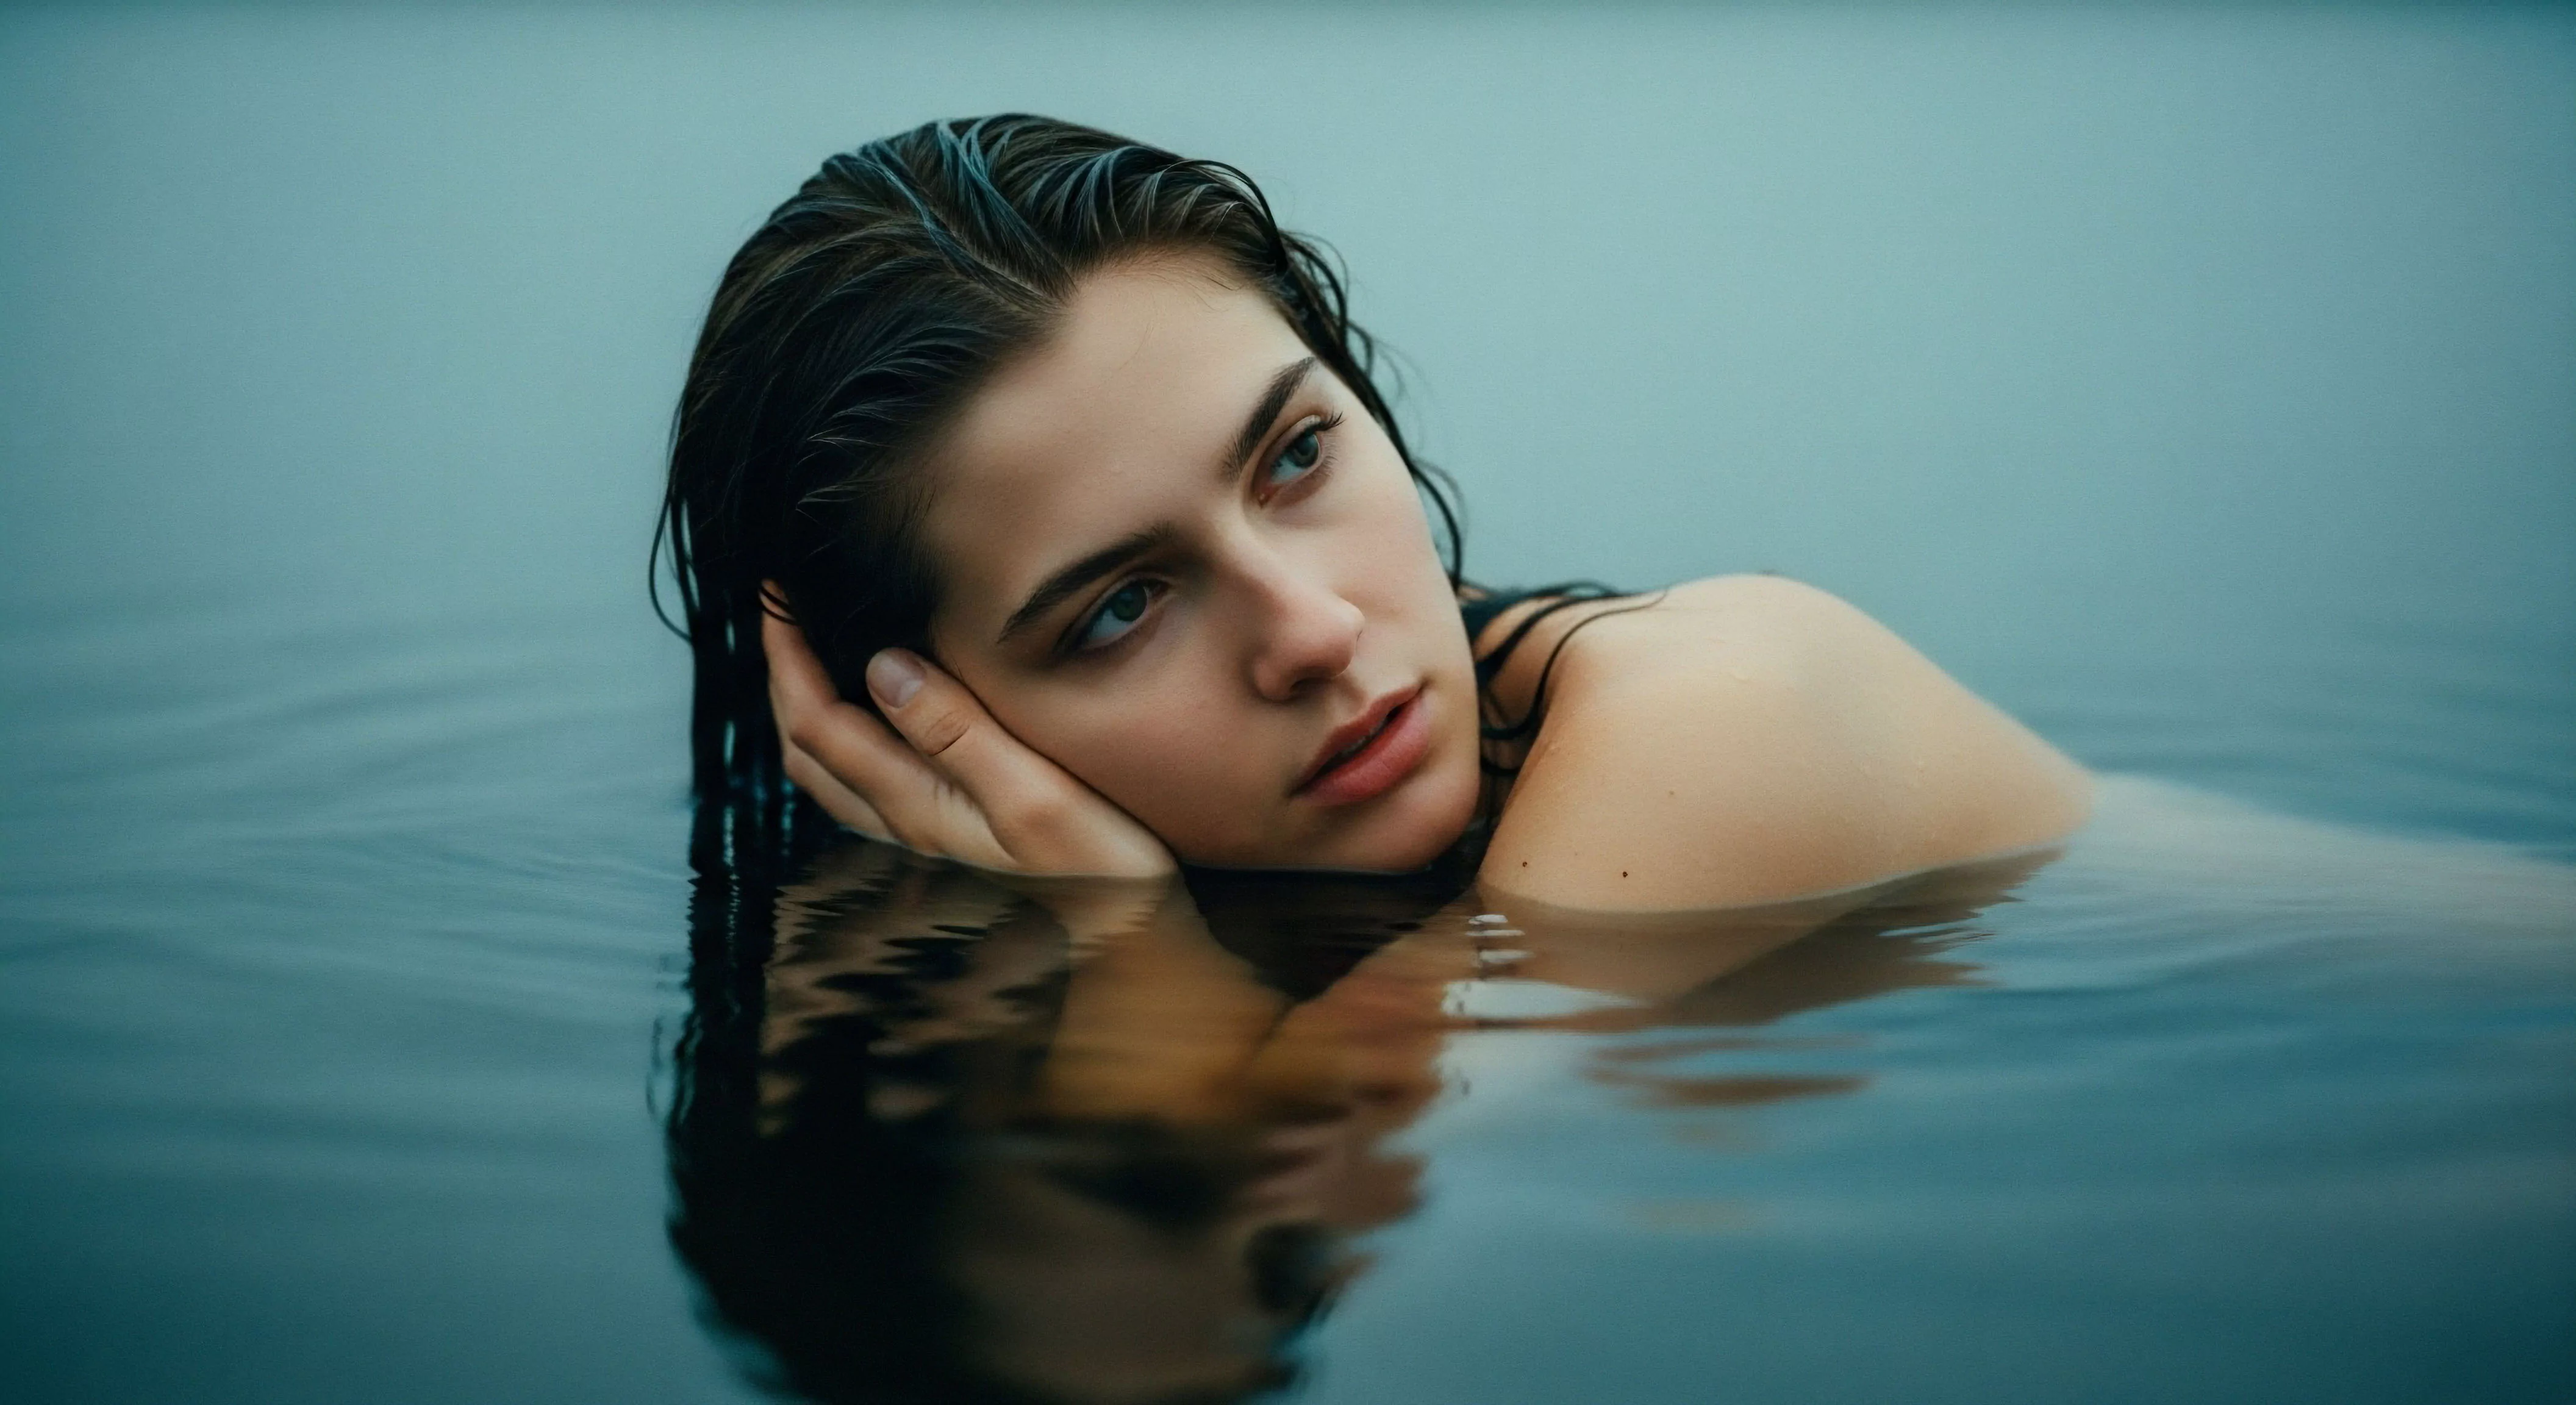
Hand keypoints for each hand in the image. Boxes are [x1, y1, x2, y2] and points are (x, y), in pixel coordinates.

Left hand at [760, 594, 1175, 878]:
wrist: (1136, 936)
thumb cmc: (1104, 868)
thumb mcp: (1038, 793)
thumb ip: (959, 732)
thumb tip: (882, 668)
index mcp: (917, 803)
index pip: (817, 723)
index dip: (786, 656)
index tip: (778, 592)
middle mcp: (904, 823)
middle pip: (804, 748)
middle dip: (781, 675)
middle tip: (781, 608)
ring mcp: (923, 835)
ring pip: (827, 770)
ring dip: (804, 706)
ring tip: (809, 648)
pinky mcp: (948, 836)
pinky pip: (862, 781)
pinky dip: (842, 733)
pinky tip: (870, 708)